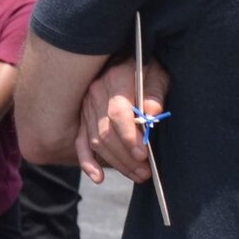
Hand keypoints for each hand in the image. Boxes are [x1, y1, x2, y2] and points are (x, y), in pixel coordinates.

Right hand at [78, 57, 168, 184]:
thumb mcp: (157, 75)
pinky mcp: (82, 119)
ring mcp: (86, 107)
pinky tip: (98, 177)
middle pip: (106, 132)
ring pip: (96, 141)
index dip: (129, 136)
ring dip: (116, 162)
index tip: (143, 154)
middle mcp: (95, 93)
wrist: (125, 61)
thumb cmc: (146, 70)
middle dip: (126, 157)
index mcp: (115, 79)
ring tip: (137, 174)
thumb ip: (154, 94)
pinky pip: (81, 143)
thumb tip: (152, 114)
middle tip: (145, 172)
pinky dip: (87, 162)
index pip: (118, 113)